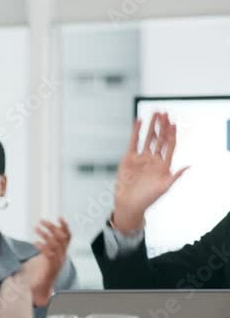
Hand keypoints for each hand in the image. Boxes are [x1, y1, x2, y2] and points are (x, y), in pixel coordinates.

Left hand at [29, 218, 71, 306]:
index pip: (68, 237)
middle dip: (52, 227)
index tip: (59, 217)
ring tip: (36, 228)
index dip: (65, 226)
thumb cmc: (42, 274)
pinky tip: (35, 243)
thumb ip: (46, 248)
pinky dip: (43, 246)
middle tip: (41, 221)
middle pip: (62, 238)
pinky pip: (50, 254)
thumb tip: (41, 236)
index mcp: (62, 253)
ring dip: (45, 234)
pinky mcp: (51, 267)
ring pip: (56, 244)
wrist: (42, 290)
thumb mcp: (46, 258)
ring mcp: (57, 262)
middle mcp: (62, 256)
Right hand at [112, 112, 185, 233]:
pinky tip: (139, 122)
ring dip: (151, 126)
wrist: (129, 203)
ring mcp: (141, 158)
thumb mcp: (164, 187)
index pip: (169, 145)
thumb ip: (175, 176)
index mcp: (163, 164)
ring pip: (147, 138)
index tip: (173, 124)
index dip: (172, 134)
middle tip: (164, 114)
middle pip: (159, 138)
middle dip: (162, 126)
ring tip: (154, 114)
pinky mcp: (129, 158)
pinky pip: (133, 142)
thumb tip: (187, 167)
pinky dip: (135, 132)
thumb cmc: (147, 198)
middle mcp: (153, 159)